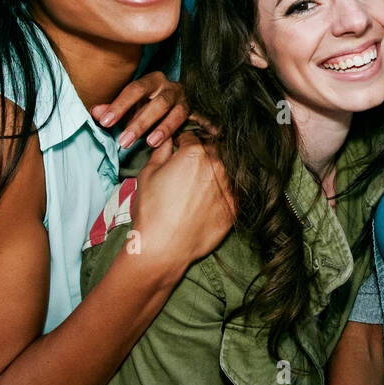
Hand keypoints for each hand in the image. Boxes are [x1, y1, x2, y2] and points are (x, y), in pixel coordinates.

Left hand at [91, 71, 188, 149]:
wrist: (173, 104)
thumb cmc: (147, 104)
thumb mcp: (129, 106)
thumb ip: (112, 109)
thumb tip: (95, 112)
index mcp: (152, 80)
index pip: (135, 90)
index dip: (120, 105)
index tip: (105, 122)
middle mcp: (170, 87)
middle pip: (158, 103)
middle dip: (140, 123)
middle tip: (123, 141)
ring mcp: (183, 100)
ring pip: (175, 113)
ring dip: (162, 129)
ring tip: (148, 143)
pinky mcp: (192, 113)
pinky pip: (185, 123)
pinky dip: (172, 133)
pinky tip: (159, 143)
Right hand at [129, 130, 236, 276]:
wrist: (164, 247)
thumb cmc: (152, 210)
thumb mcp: (148, 174)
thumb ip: (161, 152)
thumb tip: (168, 140)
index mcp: (195, 153)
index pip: (192, 137)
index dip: (182, 142)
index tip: (179, 150)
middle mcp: (217, 165)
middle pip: (212, 151)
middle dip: (201, 156)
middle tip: (188, 170)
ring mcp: (229, 186)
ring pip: (224, 171)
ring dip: (213, 174)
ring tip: (197, 189)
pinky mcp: (234, 206)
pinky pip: (231, 192)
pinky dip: (221, 193)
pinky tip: (206, 203)